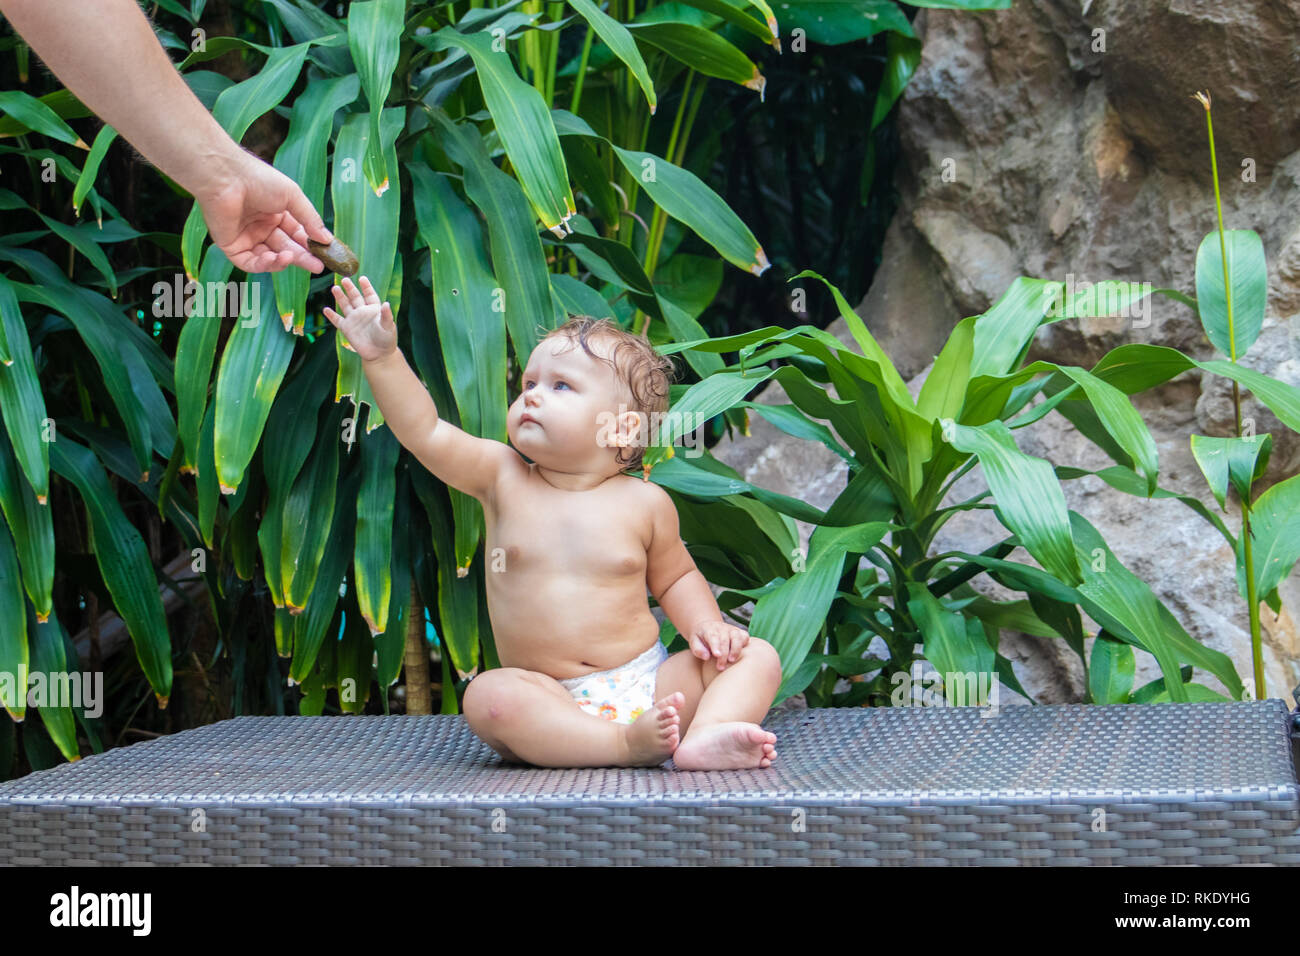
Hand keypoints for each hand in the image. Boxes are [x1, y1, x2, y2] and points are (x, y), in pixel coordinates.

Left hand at [195, 150, 331, 273]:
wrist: (226, 177)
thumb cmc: (258, 179)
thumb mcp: (292, 196)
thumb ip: (310, 219)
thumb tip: (327, 240)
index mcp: (275, 213)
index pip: (297, 234)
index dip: (311, 245)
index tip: (325, 254)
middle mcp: (261, 226)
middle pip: (285, 248)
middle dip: (302, 257)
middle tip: (317, 267)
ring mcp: (246, 237)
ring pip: (269, 258)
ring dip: (282, 261)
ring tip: (292, 258)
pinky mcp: (231, 246)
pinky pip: (250, 262)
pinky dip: (263, 264)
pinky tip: (274, 258)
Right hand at [323, 277, 396, 361]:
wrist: (379, 354)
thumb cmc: (387, 339)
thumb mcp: (388, 326)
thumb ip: (386, 315)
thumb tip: (386, 304)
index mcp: (374, 309)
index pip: (369, 295)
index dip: (366, 286)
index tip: (362, 278)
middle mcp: (363, 312)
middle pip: (355, 297)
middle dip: (350, 288)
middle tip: (344, 279)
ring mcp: (354, 319)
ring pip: (345, 305)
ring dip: (340, 297)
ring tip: (335, 288)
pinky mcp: (347, 329)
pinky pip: (337, 320)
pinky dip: (331, 315)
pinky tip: (325, 309)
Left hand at [688, 620, 750, 670]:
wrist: (707, 627)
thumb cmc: (700, 639)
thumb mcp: (694, 642)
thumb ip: (698, 650)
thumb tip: (706, 657)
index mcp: (709, 629)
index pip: (713, 636)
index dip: (716, 646)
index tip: (717, 655)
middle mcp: (721, 628)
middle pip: (725, 640)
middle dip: (724, 654)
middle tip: (720, 667)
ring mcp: (731, 629)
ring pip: (737, 637)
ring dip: (736, 650)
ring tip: (731, 661)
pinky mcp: (739, 632)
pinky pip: (745, 636)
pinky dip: (745, 644)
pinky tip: (742, 654)